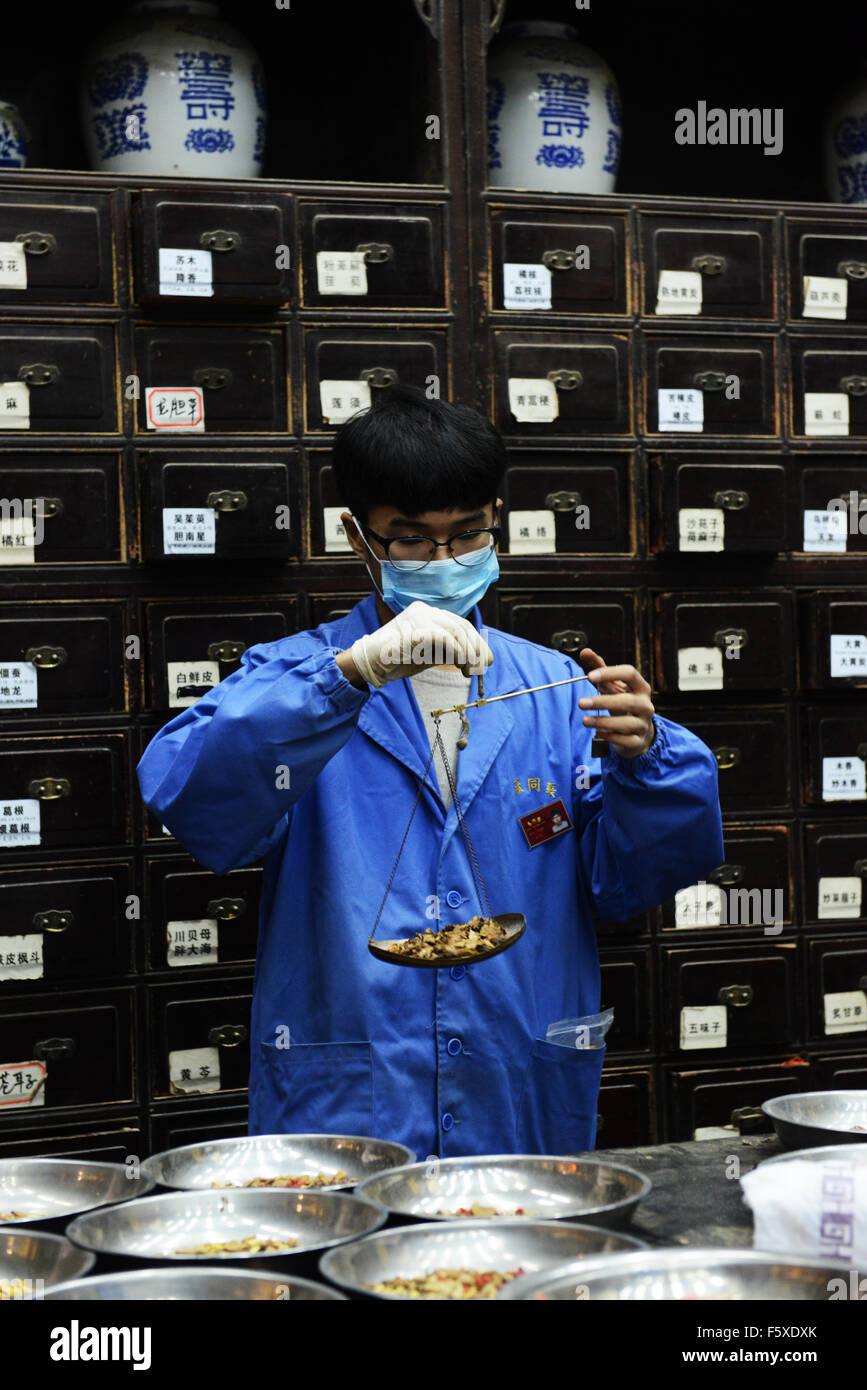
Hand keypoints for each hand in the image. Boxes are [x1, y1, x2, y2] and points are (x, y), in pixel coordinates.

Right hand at [346, 601, 492, 688]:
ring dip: (469, 652)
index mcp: (428, 614)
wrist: (370, 663)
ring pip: (456, 631)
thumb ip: (448, 651)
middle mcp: (425, 611)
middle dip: (477, 648)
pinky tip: (460, 665)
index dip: (477, 642)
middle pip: (462, 626)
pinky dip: (456, 652)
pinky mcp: (415, 629)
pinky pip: (444, 638)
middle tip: (483, 667)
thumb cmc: (398, 658)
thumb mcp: (429, 653)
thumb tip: (474, 659)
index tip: (485, 659)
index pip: (460, 624)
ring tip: (472, 669)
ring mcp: (419, 617)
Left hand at [577, 649, 654, 758]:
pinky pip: (625, 740)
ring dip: (603, 722)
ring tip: (584, 720)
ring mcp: (644, 724)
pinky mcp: (638, 741)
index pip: (630, 674)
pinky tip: (597, 733)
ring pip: (626, 723)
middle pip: (628, 701)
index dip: (610, 673)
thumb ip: (599, 668)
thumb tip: (584, 651)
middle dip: (603, 702)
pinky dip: (610, 737)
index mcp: (641, 686)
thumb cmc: (621, 701)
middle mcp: (646, 705)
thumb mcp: (612, 685)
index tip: (589, 676)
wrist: (636, 731)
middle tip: (581, 703)